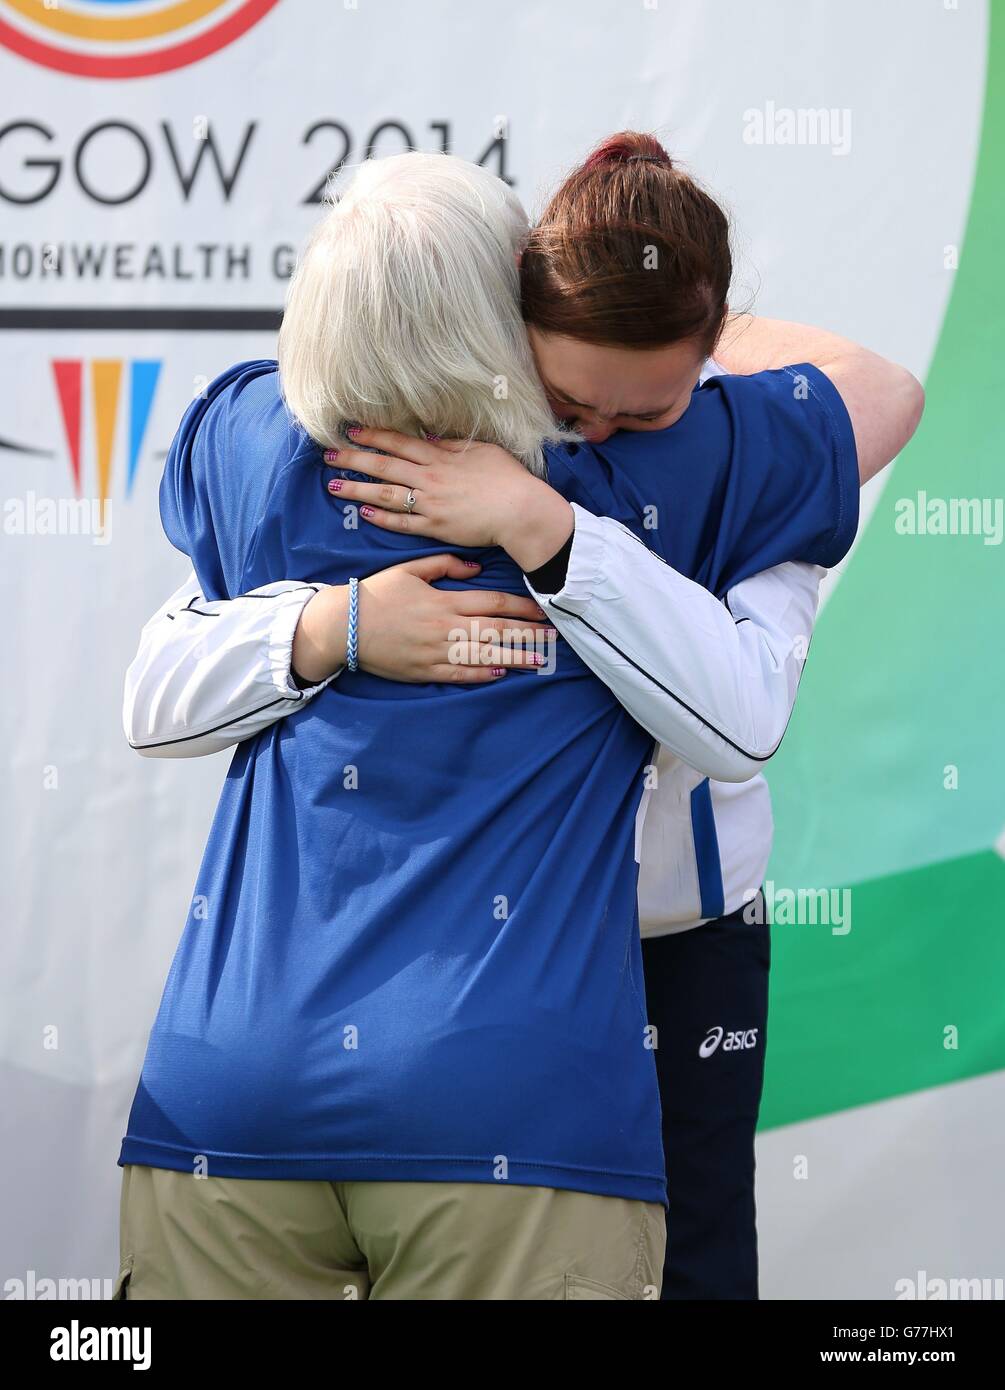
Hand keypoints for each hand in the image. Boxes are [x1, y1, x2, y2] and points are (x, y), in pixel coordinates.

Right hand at [291, 554, 555, 684]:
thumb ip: (444, 566)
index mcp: (444, 601)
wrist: (345, 626)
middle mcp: (445, 627)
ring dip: (514, 657)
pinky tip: (501, 672)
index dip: (522, 608)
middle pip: (497, 631)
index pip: (493, 604)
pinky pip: (459, 673)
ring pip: (484, 655)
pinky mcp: (425, 671)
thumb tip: (475, 568)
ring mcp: (436, 652)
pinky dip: (481, 673)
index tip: (544, 610)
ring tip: (539, 659)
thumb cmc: (377, 594)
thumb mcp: (409, 570)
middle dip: (528, 634)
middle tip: (554, 637)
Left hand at [322, 428, 574, 569]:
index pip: (399, 444)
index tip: (351, 431)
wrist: (520, 511)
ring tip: (334, 486)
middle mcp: (429, 479)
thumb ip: (453, 445)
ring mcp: (429, 505)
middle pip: (383, 467)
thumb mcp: (483, 451)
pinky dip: (382, 518)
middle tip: (329, 456)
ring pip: (385, 495)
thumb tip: (430, 438)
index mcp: (440, 458)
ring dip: (358, 490)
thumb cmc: (508, 479)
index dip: (373, 436)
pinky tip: (364, 513)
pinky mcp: (435, 528)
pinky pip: (402, 523)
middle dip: (354, 460)